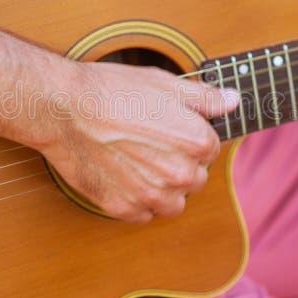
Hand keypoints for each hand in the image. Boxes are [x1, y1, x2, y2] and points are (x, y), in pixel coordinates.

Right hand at [36, 62, 238, 222]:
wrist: (65, 109)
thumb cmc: (113, 90)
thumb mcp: (165, 83)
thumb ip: (205, 97)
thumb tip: (233, 101)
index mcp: (197, 142)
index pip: (210, 149)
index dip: (189, 136)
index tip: (167, 127)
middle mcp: (180, 174)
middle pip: (194, 178)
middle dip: (179, 164)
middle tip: (149, 143)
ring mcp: (152, 195)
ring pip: (173, 203)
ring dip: (163, 188)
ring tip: (139, 163)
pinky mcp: (124, 209)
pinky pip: (143, 214)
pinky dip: (136, 200)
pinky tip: (122, 177)